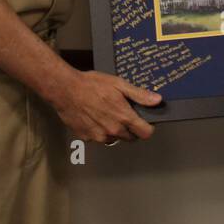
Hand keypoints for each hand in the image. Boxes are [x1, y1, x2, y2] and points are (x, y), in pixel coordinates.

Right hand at [47, 69, 161, 143]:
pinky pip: (98, 138)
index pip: (145, 133)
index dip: (147, 127)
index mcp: (124, 117)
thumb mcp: (119, 84)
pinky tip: (94, 117)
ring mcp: (99, 136)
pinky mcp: (86, 138)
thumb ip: (139, 95)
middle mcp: (113, 131)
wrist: (65, 90)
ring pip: (114, 139)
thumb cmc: (92, 84)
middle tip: (123, 113)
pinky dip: (99, 131)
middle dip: (130, 128)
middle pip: (130, 137)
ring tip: (106, 114)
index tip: (144, 121)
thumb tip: (157, 100)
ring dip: (114, 131)